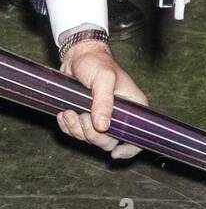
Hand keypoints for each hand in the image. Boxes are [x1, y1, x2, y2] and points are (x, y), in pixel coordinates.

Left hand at [57, 40, 147, 160]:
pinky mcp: (87, 117)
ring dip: (77, 129)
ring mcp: (102, 118)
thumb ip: (104, 101)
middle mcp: (120, 115)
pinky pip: (77, 133)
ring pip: (90, 139)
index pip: (138, 136)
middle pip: (109, 142)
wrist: (78, 55)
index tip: (115, 152)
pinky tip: (64, 113)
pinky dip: (68, 127)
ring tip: (69, 112)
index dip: (130, 148)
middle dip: (92, 135)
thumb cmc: (97, 62)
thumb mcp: (103, 78)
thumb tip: (102, 126)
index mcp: (133, 106)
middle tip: (82, 117)